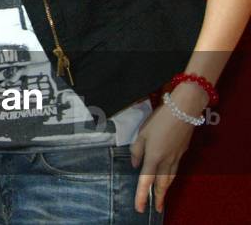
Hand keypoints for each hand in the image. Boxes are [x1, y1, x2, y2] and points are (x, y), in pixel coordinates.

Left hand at [131, 84, 204, 213]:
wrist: (183, 111)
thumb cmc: (160, 120)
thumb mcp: (142, 133)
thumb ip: (137, 150)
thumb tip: (136, 165)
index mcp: (153, 156)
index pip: (146, 180)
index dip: (142, 195)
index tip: (139, 207)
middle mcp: (166, 160)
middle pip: (161, 184)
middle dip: (158, 198)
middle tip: (156, 209)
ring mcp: (176, 157)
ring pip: (170, 178)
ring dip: (165, 190)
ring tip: (161, 198)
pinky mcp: (182, 152)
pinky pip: (175, 170)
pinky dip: (171, 178)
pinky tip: (168, 179)